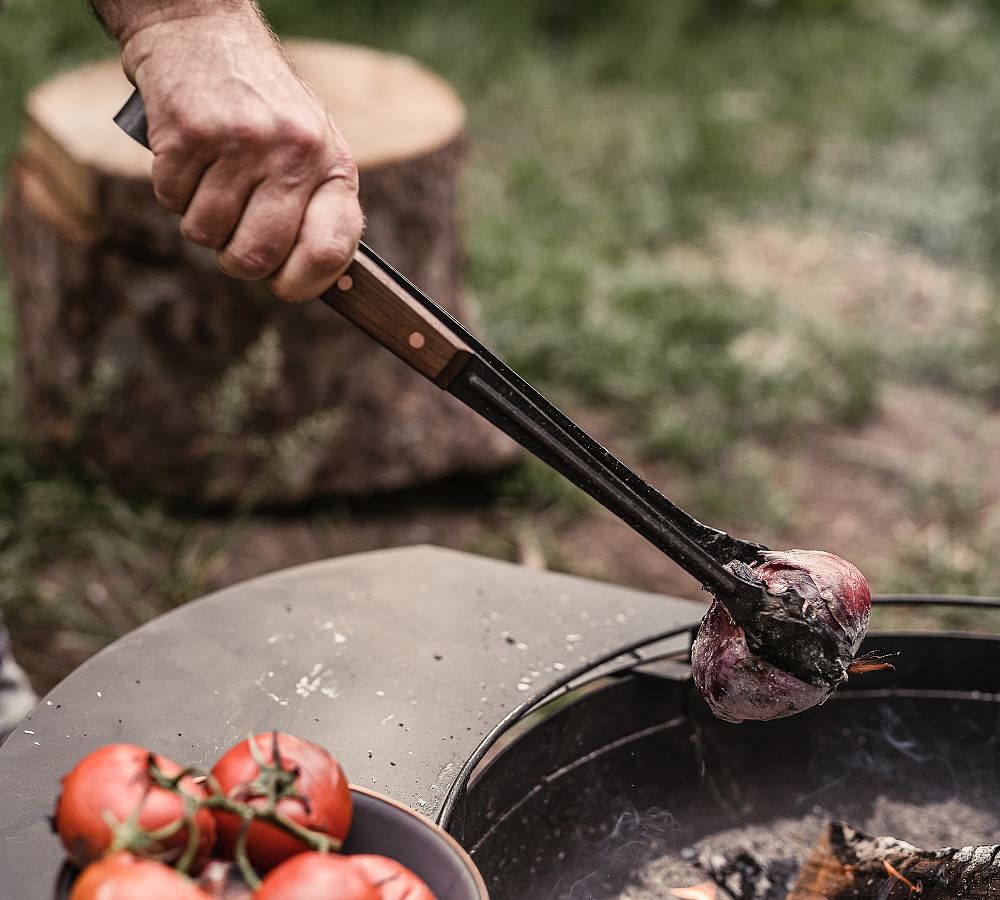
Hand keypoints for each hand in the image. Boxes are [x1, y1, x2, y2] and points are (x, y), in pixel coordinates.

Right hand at [117, 5, 362, 300]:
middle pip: (257, 257)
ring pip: (206, 234)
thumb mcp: (310, 150)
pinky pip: (171, 201)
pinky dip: (171, 189)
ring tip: (211, 180)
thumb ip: (315, 210)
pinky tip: (188, 156)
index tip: (283, 285)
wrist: (202, 31)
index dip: (303, 283)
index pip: (330, 250)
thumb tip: (312, 282)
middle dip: (236, 260)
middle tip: (232, 236)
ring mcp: (242, 142)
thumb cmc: (261, 108)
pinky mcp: (189, 133)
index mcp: (333, 165)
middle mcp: (295, 153)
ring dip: (200, 220)